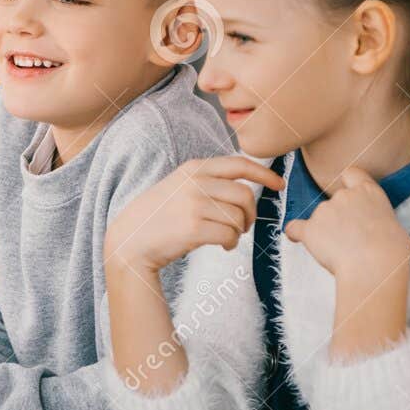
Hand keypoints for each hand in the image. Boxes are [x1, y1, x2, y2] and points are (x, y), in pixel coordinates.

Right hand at [105, 156, 283, 273]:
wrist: (130, 240)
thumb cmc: (157, 216)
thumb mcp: (178, 185)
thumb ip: (206, 180)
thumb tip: (244, 185)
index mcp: (194, 168)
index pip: (239, 163)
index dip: (264, 172)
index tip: (279, 184)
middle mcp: (196, 182)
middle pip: (245, 195)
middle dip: (251, 213)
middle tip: (244, 225)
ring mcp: (195, 205)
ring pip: (239, 217)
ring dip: (239, 231)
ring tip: (228, 237)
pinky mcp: (194, 228)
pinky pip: (230, 235)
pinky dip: (231, 243)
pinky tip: (222, 245)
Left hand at [283, 166, 409, 280]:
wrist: (374, 267)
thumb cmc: (390, 251)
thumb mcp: (393, 223)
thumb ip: (375, 216)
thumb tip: (371, 225)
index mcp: (368, 191)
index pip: (351, 174)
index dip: (348, 185)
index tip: (350, 198)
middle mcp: (344, 195)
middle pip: (334, 201)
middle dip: (338, 216)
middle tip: (349, 238)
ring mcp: (324, 210)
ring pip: (319, 218)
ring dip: (324, 230)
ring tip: (340, 251)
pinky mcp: (310, 228)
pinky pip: (295, 228)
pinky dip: (296, 234)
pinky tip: (298, 239)